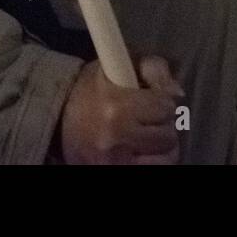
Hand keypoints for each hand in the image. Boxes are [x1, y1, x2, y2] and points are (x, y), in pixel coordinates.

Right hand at [58, 56, 183, 164]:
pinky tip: (144, 150)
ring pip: (167, 156)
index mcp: (116, 105)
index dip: (161, 100)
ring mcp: (116, 161)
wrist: (57, 120)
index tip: (150, 98)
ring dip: (162, 144)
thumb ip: (153, 69)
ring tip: (147, 135)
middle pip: (168, 134)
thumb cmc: (92, 89)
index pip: (165, 106)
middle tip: (148, 117)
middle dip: (163, 123)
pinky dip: (154, 160)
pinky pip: (156, 169)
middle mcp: (117, 136)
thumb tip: (178, 94)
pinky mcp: (115, 171)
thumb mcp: (118, 65)